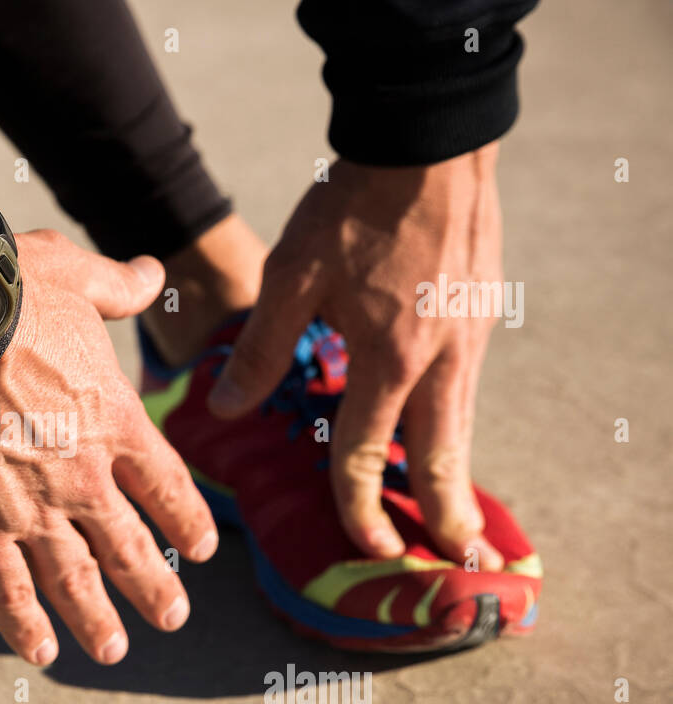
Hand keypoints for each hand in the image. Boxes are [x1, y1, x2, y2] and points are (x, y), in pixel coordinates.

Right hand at [0, 229, 218, 664]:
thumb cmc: (5, 294)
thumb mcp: (73, 274)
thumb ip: (118, 285)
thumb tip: (154, 272)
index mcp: (113, 421)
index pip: (165, 485)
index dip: (185, 521)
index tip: (200, 550)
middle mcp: (82, 477)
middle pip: (129, 546)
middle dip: (153, 588)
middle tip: (172, 618)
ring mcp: (31, 511)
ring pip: (74, 580)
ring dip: (96, 620)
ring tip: (114, 650)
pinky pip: (6, 591)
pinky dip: (24, 625)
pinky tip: (40, 654)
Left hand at [208, 143, 505, 569]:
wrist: (426, 142)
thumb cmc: (353, 207)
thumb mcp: (293, 276)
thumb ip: (261, 349)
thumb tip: (226, 408)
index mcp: (390, 359)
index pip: (370, 455)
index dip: (363, 507)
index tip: (368, 546)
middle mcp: (440, 359)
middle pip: (446, 457)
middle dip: (447, 515)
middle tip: (455, 558)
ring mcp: (469, 336)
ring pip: (465, 424)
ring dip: (458, 473)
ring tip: (456, 513)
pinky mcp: (479, 312)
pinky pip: (468, 387)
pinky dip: (457, 423)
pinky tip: (441, 428)